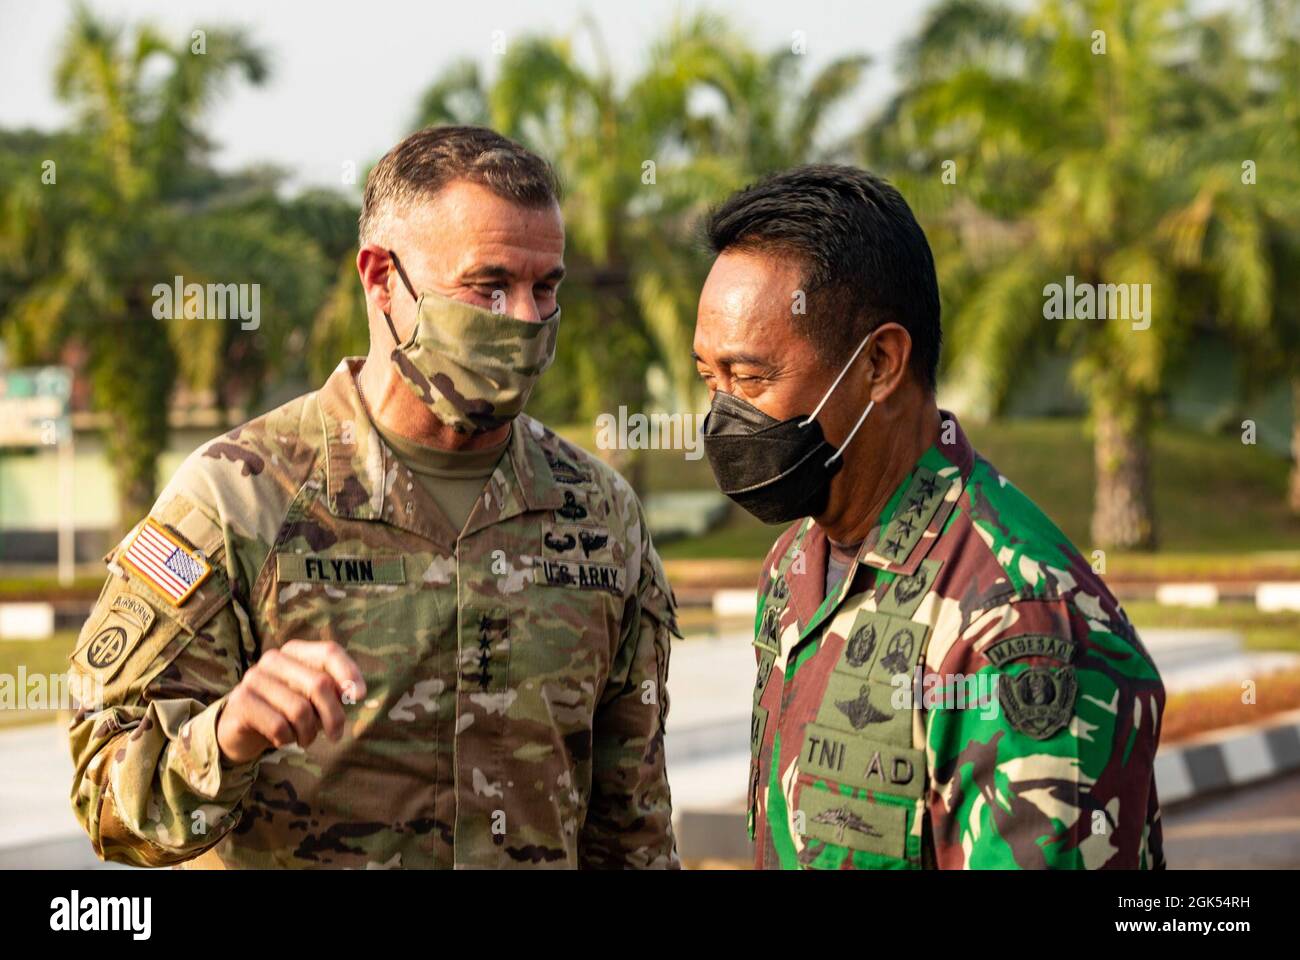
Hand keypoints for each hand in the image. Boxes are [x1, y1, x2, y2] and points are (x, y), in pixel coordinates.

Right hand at [216, 640, 365, 764]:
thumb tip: (355, 693)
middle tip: (335, 735)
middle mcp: (274, 659)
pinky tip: (282, 740)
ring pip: (300, 709)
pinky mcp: (240, 702)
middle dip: (334, 715)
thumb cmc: (286, 711)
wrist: (240, 730)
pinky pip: (278, 725)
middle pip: (319, 684)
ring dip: (308, 733)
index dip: (349, 673)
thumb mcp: (313, 700)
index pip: (329, 652)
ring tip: (304, 739)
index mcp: (295, 652)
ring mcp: (254, 678)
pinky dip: (287, 739)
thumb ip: (333, 692)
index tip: (360, 697)